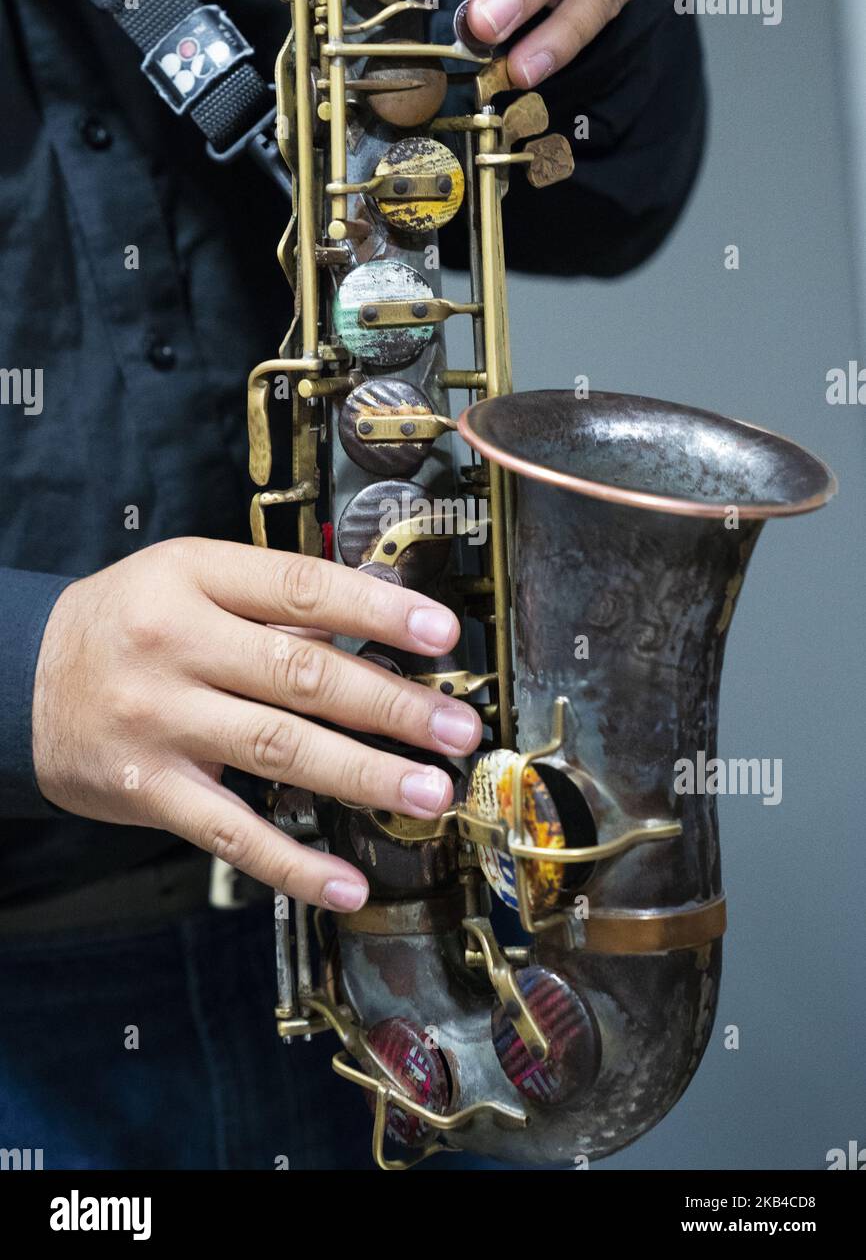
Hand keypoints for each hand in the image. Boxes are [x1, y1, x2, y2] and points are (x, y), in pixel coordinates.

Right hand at [32, 538, 480, 910]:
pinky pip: (232, 832)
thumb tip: (373, 625)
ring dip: (364, 775)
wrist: (20, 678)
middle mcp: (177, 645)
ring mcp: (161, 720)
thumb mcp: (186, 579)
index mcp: (194, 578)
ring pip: (278, 749)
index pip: (301, 587)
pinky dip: (294, 863)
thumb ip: (269, 600)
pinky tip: (346, 882)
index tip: (443, 634)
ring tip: (428, 792)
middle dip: (392, 705)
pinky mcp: (149, 789)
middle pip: (301, 673)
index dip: (379, 610)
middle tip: (457, 729)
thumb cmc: (124, 623)